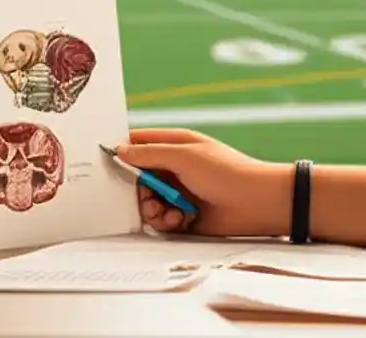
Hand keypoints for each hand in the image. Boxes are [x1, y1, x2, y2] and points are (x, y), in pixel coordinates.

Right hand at [114, 128, 291, 237]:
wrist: (258, 204)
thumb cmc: (226, 172)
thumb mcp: (184, 157)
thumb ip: (150, 154)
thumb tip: (119, 150)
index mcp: (176, 145)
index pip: (139, 143)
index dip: (122, 151)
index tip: (108, 162)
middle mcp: (175, 168)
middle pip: (138, 177)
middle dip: (137, 189)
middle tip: (147, 196)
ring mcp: (180, 192)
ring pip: (147, 201)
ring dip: (151, 208)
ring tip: (165, 211)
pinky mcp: (184, 215)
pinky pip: (161, 220)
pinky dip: (165, 221)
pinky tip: (178, 219)